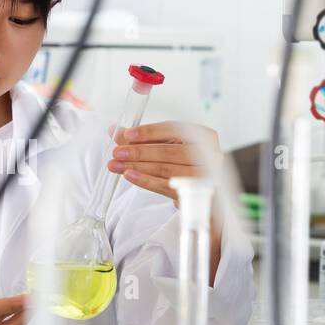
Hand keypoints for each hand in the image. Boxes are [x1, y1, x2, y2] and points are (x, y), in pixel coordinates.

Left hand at [106, 121, 220, 204]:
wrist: (201, 194)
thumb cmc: (183, 165)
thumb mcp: (166, 147)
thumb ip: (143, 139)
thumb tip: (115, 130)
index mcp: (202, 136)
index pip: (173, 129)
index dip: (149, 132)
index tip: (127, 134)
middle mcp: (208, 154)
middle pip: (169, 151)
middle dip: (139, 152)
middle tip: (117, 153)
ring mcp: (204, 176)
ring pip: (166, 169)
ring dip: (138, 167)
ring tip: (117, 165)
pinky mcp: (195, 194)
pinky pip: (166, 186)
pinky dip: (145, 181)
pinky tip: (130, 176)